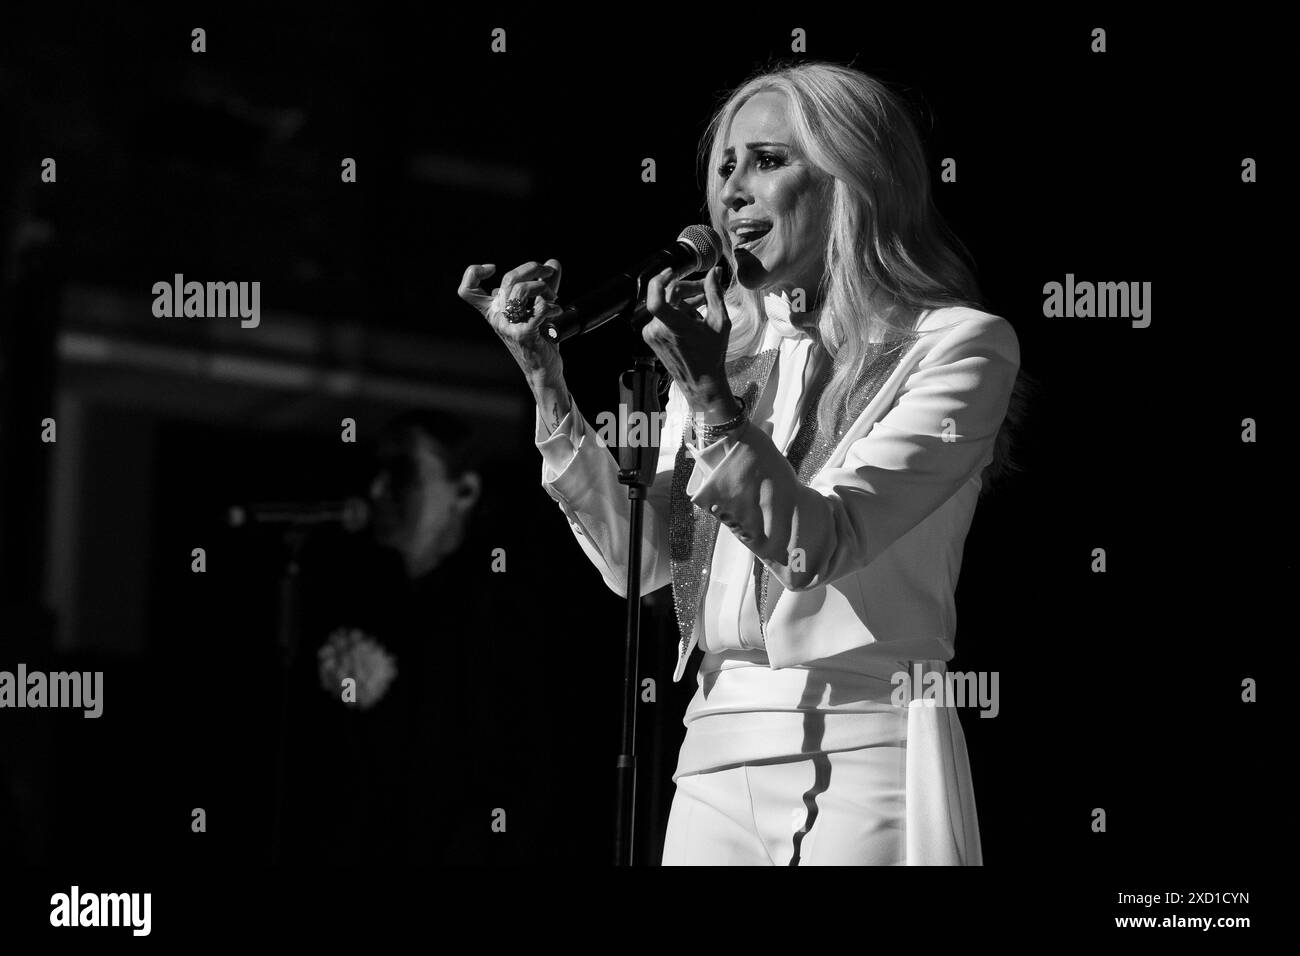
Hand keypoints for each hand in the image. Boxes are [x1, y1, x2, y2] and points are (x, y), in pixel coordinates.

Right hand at [458, 260, 565, 384]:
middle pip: (508, 279)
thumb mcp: (538, 308)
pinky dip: (551, 305)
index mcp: (493, 310)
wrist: (543, 369)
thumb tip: (553, 262)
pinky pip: (539, 308)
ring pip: (521, 290)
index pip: (467, 291)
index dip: (473, 273)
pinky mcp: (524, 334)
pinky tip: (557, 311)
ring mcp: (509, 326)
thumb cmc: (539, 339)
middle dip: (532, 268)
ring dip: (543, 288)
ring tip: (554, 297)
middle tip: (547, 273)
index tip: (493, 269)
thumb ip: (545, 285)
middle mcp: (497, 318)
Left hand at [641, 265, 737, 420]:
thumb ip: (715, 293)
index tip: (673, 271)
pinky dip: (677, 312)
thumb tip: (715, 271)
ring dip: (684, 300)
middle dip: (688, 288)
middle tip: (705, 288)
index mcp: (674, 327)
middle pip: (669, 296)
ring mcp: (651, 334)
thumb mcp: (719, 322)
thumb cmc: (712, 354)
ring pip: (667, 305)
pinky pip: (663, 316)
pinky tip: (693, 316)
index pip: (656, 298)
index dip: (661, 280)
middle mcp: (658, 330)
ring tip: (703, 304)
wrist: (701, 381)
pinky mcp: (650, 338)